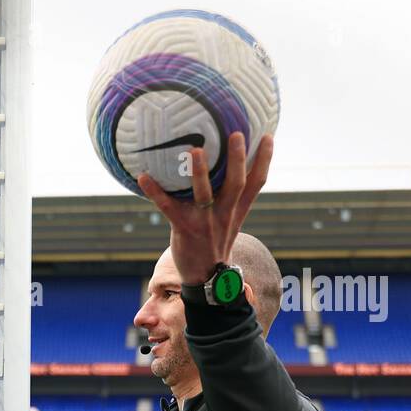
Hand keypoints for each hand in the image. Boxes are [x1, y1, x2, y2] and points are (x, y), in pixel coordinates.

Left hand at [136, 132, 273, 286]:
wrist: (205, 276)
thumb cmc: (215, 241)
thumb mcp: (231, 219)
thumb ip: (233, 197)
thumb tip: (231, 167)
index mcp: (237, 210)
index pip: (256, 183)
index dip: (263, 160)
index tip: (267, 135)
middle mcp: (224, 214)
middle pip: (235, 184)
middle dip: (237, 159)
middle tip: (237, 135)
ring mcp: (204, 222)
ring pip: (204, 194)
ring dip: (200, 173)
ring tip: (196, 150)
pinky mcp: (184, 229)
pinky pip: (168, 208)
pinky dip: (155, 192)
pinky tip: (143, 177)